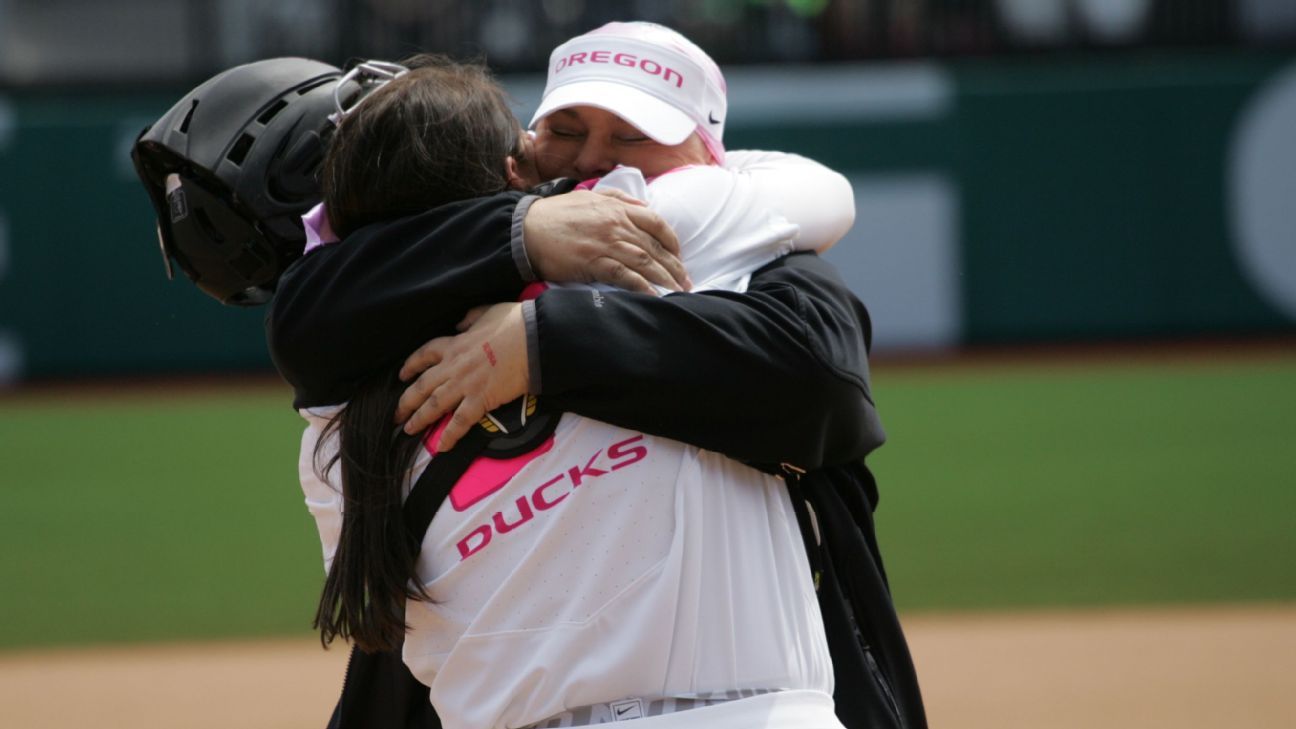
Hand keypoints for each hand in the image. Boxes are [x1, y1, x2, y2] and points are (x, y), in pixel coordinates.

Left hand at [395, 303, 528, 450]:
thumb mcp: (488, 311)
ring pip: (434, 405)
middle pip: (422, 386)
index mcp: (455, 344)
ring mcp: (465, 384)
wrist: (534, 340)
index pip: (424, 354)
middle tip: (396, 415)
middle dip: (406, 402)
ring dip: (419, 419)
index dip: (411, 365)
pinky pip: (460, 421)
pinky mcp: (481, 399)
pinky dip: (450, 435)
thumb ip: (471, 318)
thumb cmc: (516, 323)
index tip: (402, 375)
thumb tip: (461, 322)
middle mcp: (454, 366)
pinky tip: (442, 446)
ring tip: (409, 430)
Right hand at [524, 189, 690, 293]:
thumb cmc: (556, 214)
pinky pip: (626, 277)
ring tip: (678, 293)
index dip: (672, 241)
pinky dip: (643, 288)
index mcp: (617, 208)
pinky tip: (654, 297)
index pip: (656, 222)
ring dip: (665, 279)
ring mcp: (606, 244)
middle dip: (674, 266)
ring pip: (645, 262)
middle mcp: (616, 225)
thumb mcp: (589, 196)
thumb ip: (617, 198)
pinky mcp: (594, 263)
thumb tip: (641, 204)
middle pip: (655, 246)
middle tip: (685, 282)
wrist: (527, 229)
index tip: (679, 255)